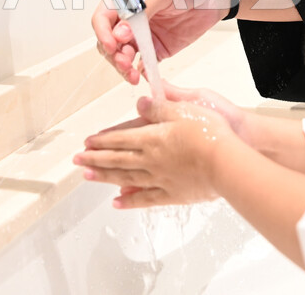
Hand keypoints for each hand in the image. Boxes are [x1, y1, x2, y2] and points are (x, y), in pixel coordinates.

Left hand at [76, 96, 239, 207]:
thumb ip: (161, 106)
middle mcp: (151, 159)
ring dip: (104, 177)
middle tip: (78, 160)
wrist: (227, 162)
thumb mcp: (185, 109)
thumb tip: (140, 102)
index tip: (87, 142)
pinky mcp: (172, 194)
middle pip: (118, 159)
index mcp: (153, 137)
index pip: (122, 138)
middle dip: (95, 159)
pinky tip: (117, 202)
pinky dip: (129, 201)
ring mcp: (160, 179)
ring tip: (88, 176)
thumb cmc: (210, 133)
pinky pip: (145, 199)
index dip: (103, 139)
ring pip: (126, 178)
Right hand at [91, 0, 228, 83]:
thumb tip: (120, 33)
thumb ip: (141, 10)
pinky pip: (143, 64)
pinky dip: (140, 73)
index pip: (103, 17)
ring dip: (123, 66)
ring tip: (132, 74)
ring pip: (123, 55)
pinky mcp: (157, 49)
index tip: (112, 45)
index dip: (102, 32)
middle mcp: (131, 18)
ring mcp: (143, 35)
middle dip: (113, 53)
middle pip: (109, 40)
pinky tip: (143, 77)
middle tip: (125, 62)